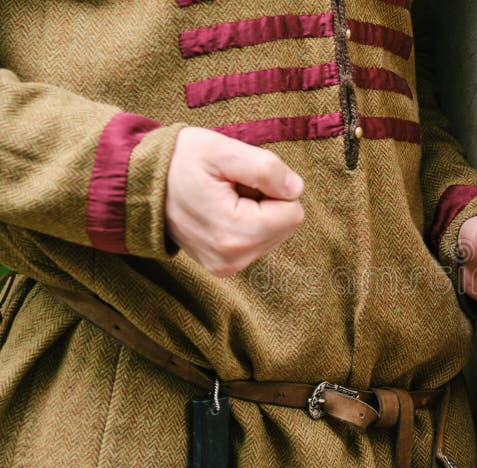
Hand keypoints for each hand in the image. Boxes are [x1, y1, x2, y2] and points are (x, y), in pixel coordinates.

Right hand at [165, 127, 304, 276]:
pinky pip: (258, 241)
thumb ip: (265, 168)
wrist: (140, 182)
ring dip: (256, 211)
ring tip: (222, 198)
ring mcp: (227, 266)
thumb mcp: (222, 150)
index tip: (240, 180)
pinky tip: (219, 211)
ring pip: (274, 233)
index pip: (293, 211)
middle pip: (286, 224)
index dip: (274, 187)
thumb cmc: (179, 161)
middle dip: (265, 201)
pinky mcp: (224, 266)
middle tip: (230, 188)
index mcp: (235, 233)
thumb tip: (296, 189)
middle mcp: (233, 259)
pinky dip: (246, 223)